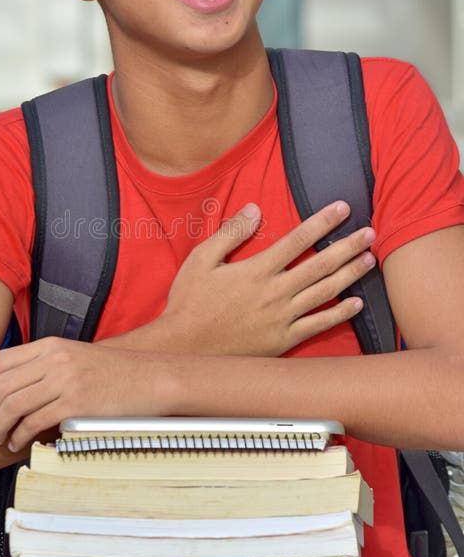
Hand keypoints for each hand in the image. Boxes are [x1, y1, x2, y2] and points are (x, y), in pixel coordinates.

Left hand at [0, 338, 150, 452]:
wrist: (151, 379)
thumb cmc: (114, 373)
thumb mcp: (75, 357)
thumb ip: (46, 365)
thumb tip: (15, 386)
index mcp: (50, 345)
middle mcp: (54, 358)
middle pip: (0, 385)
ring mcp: (65, 379)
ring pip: (12, 405)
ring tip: (0, 439)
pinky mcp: (76, 403)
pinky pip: (33, 422)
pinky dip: (19, 437)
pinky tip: (19, 444)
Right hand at [159, 200, 375, 355]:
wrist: (185, 349)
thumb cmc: (189, 302)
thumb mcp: (200, 260)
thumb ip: (230, 234)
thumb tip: (255, 209)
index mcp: (256, 270)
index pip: (297, 240)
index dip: (322, 222)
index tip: (343, 207)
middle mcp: (275, 293)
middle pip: (320, 265)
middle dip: (348, 246)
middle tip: (370, 232)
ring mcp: (281, 318)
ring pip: (325, 292)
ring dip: (350, 274)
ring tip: (370, 260)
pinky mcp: (283, 340)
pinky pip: (318, 325)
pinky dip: (340, 314)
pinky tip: (356, 303)